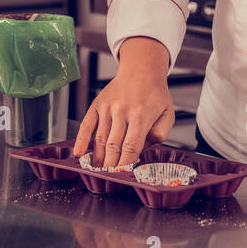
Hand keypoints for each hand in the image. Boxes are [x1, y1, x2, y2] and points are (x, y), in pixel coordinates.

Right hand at [74, 37, 174, 167]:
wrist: (141, 69)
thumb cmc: (155, 94)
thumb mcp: (168, 114)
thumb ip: (160, 133)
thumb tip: (144, 148)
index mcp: (141, 115)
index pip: (131, 146)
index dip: (125, 164)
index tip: (122, 176)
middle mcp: (122, 111)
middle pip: (113, 145)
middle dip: (110, 165)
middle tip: (108, 178)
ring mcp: (108, 107)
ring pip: (100, 138)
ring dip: (97, 157)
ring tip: (97, 171)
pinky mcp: (97, 104)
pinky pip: (86, 124)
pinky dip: (81, 140)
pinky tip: (78, 153)